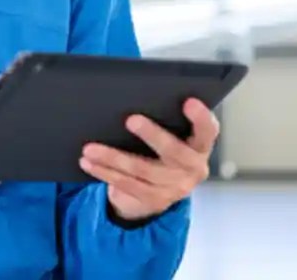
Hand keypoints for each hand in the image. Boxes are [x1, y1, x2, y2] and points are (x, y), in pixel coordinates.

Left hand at [79, 98, 219, 222]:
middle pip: (174, 152)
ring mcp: (175, 188)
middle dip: (152, 135)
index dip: (201, 117)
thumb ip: (165, 120)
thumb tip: (132, 96)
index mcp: (200, 146)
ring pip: (141, 170)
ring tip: (90, 148)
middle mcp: (193, 169)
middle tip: (131, 119)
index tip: (189, 101)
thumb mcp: (172, 135)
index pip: (208, 131)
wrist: (159, 190)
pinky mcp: (154, 200)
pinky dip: (104, 172)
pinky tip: (88, 162)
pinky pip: (126, 184)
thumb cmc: (162, 150)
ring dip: (112, 157)